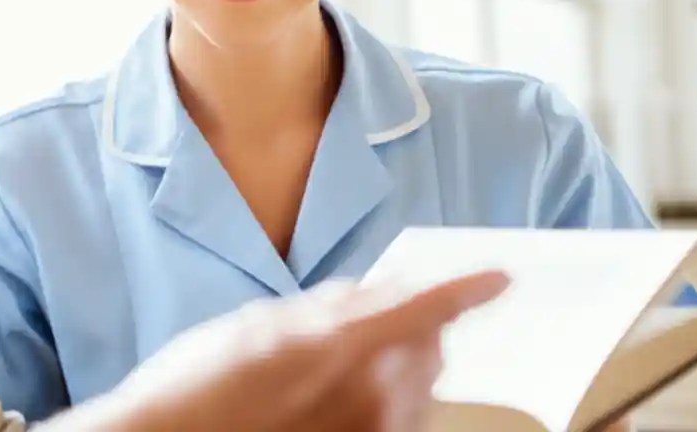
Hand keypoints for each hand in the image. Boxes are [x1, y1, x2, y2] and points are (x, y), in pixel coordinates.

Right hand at [50, 270, 508, 431]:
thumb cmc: (198, 387)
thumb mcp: (256, 324)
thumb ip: (329, 306)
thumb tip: (377, 293)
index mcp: (341, 344)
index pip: (427, 306)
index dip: (468, 288)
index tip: (499, 278)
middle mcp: (369, 394)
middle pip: (430, 346)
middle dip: (408, 328)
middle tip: (351, 329)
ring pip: (420, 386)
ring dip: (398, 368)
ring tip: (330, 373)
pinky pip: (403, 424)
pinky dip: (388, 403)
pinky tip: (338, 402)